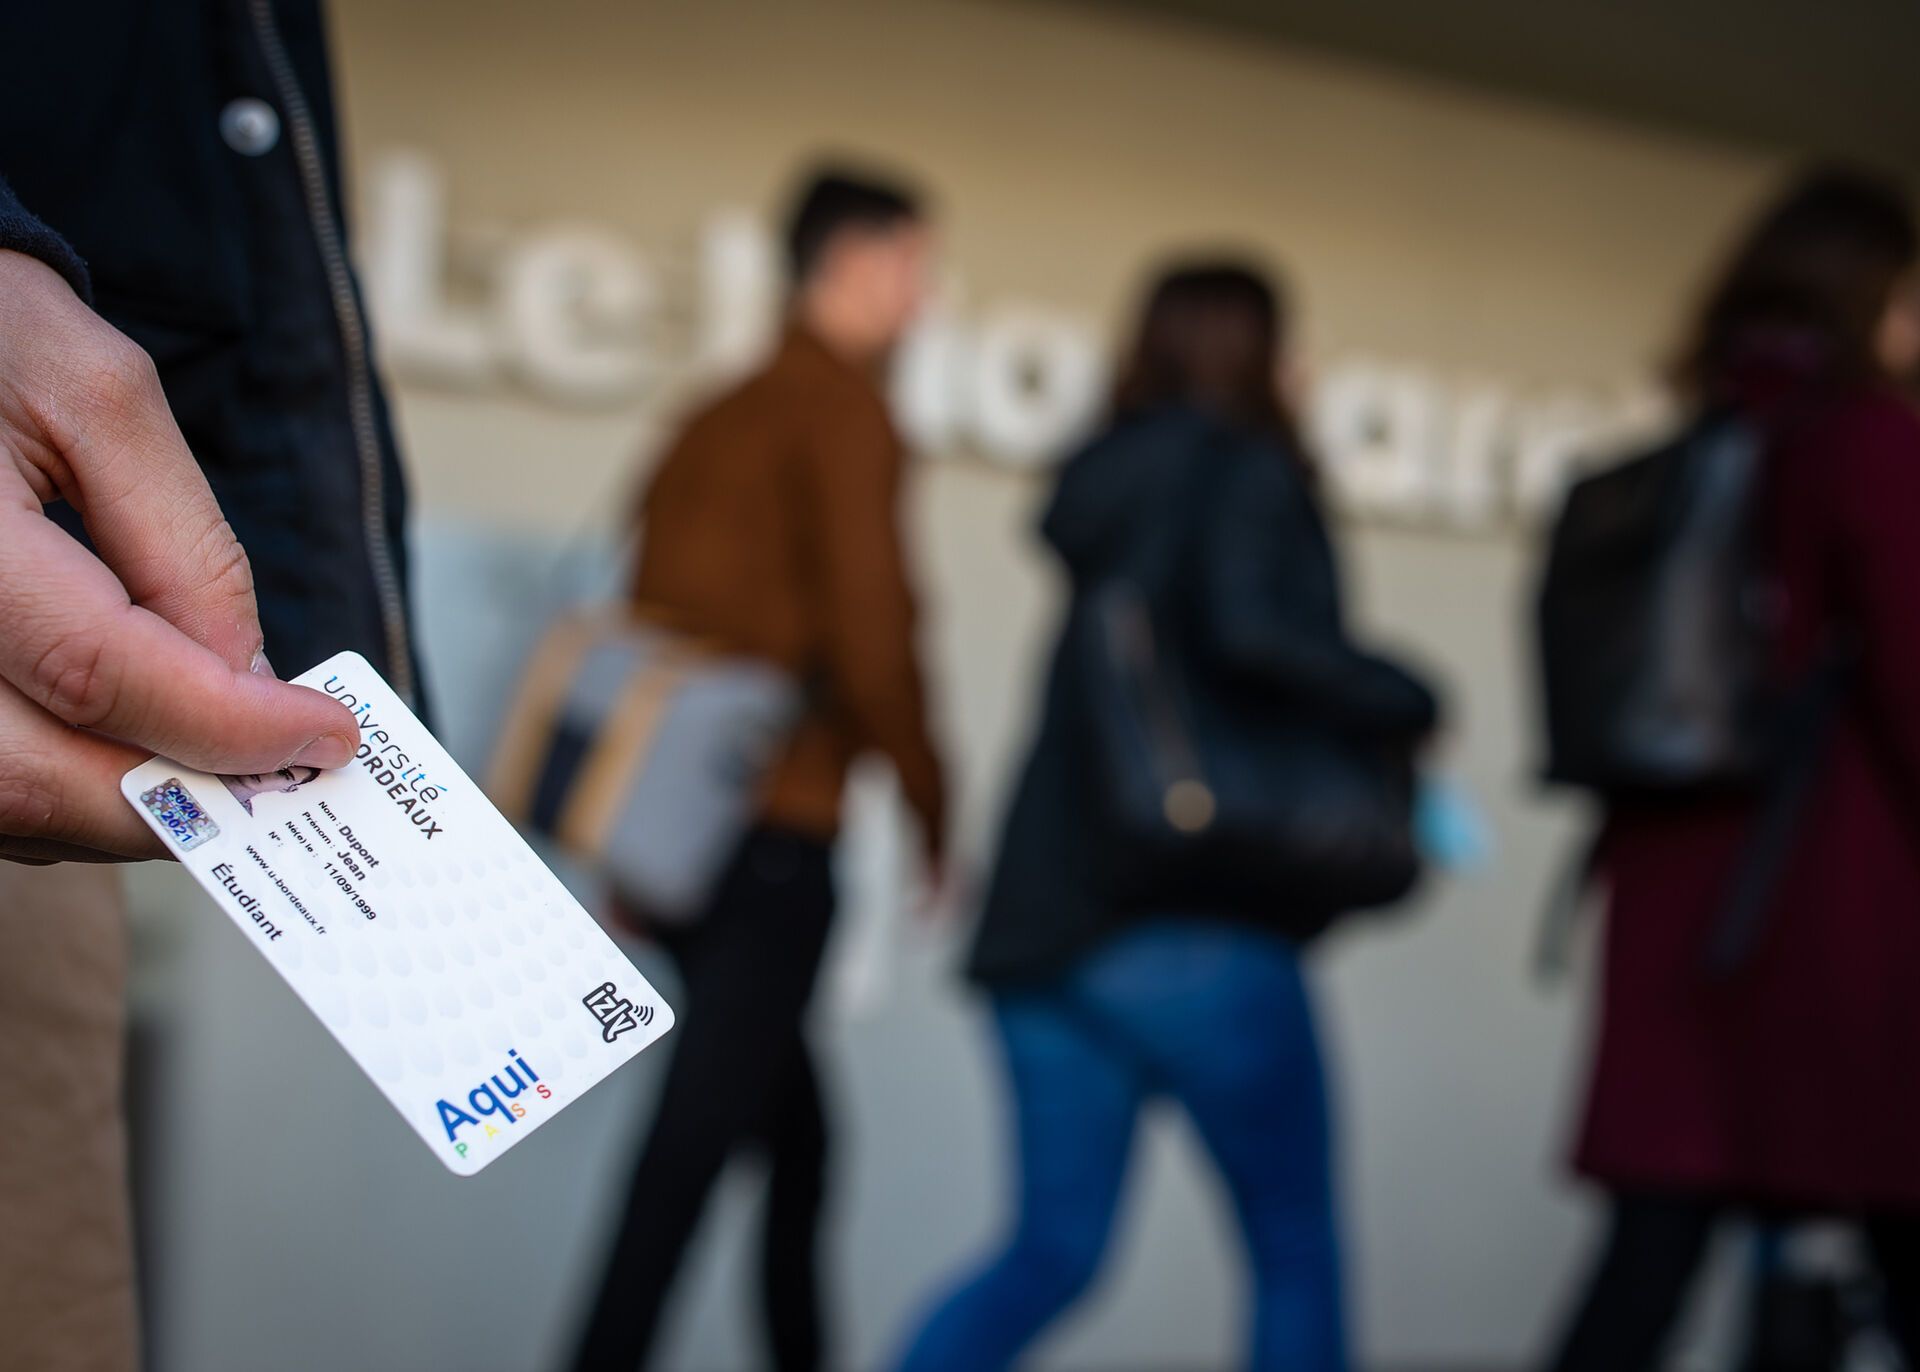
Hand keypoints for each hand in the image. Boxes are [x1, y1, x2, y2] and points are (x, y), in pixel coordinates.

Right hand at [0, 251, 358, 862]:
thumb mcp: (98, 396)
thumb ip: (182, 543)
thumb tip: (248, 677)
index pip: (96, 673)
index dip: (228, 725)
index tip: (329, 734)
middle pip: (39, 779)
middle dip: (185, 797)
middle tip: (286, 775)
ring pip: (9, 808)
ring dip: (129, 806)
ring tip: (221, 759)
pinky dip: (72, 789)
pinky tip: (139, 746)